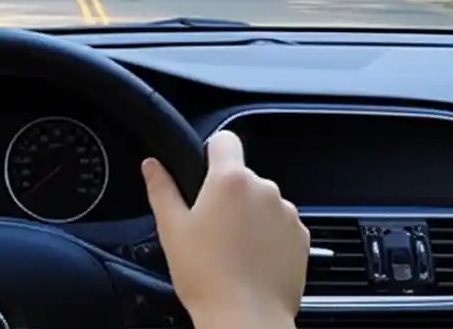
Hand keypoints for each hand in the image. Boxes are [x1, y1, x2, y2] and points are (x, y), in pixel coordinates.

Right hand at [142, 130, 308, 328]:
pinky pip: (281, 225)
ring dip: (250, 216)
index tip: (204, 171)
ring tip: (231, 249)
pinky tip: (251, 259)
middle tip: (210, 227)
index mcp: (230, 180)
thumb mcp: (172, 229)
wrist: (245, 317)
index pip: (225, 140)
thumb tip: (151, 165)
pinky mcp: (301, 237)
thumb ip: (161, 189)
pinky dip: (269, 236)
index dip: (212, 151)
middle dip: (228, 194)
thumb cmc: (206, 276)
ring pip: (263, 202)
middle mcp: (264, 189)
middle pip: (242, 177)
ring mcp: (286, 213)